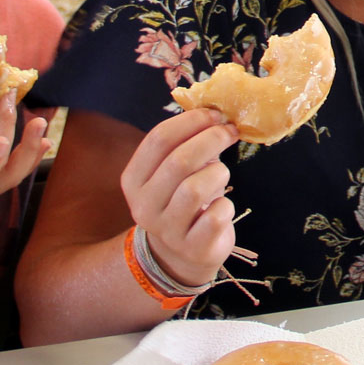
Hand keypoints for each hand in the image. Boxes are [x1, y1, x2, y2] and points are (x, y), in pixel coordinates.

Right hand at [120, 109, 238, 287]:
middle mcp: (144, 205)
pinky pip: (216, 216)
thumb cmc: (180, 200)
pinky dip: (226, 206)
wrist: (182, 254)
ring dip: (218, 173)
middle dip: (210, 139)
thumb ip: (184, 144)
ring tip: (221, 175)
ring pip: (195, 189)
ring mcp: (167, 230)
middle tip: (230, 131)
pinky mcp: (193, 248)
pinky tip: (221, 206)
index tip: (215, 114)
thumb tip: (214, 110)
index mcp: (133, 180)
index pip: (158, 140)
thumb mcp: (171, 173)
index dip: (191, 122)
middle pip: (179, 161)